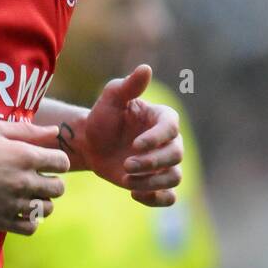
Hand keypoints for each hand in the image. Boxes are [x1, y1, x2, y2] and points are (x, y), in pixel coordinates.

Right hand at [0, 119, 69, 233]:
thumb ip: (28, 130)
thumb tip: (55, 131)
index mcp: (25, 156)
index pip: (62, 163)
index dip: (56, 162)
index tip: (45, 163)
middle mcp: (23, 181)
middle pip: (58, 188)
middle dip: (51, 182)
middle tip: (36, 180)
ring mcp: (13, 203)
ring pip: (47, 209)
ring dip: (41, 202)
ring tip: (26, 196)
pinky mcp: (1, 221)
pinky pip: (30, 227)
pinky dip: (29, 221)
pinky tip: (18, 211)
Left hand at [79, 64, 182, 206]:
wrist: (91, 144)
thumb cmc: (102, 117)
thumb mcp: (110, 99)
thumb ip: (128, 86)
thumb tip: (145, 68)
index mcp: (162, 118)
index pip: (171, 129)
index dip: (156, 139)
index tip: (135, 145)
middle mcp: (169, 141)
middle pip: (176, 156)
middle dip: (152, 163)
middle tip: (125, 165)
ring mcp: (164, 164)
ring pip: (174, 177)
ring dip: (152, 182)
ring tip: (127, 179)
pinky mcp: (156, 183)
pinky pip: (169, 196)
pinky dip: (156, 199)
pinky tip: (134, 194)